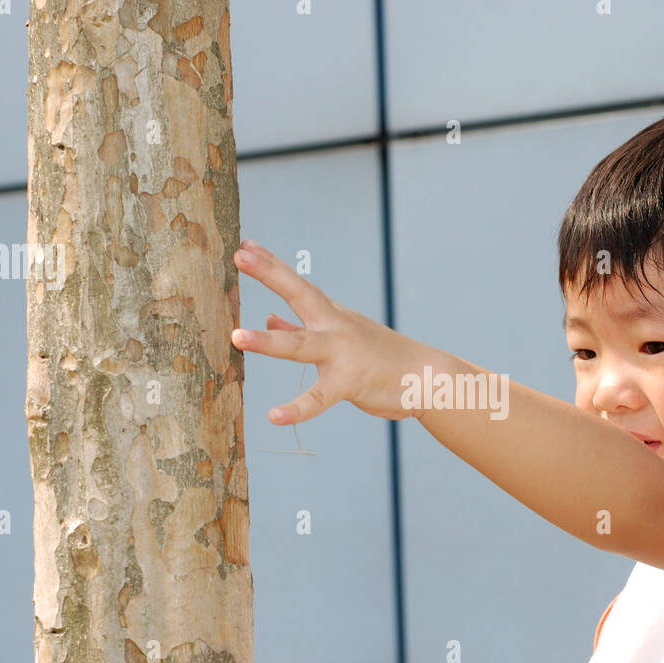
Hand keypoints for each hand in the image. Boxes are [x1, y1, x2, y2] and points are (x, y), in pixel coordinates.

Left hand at [230, 240, 436, 424]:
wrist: (426, 377)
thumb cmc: (382, 357)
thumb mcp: (342, 335)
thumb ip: (300, 328)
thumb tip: (270, 317)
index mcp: (331, 316)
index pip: (297, 284)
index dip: (270, 265)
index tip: (244, 245)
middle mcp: (335, 327)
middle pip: (300, 295)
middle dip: (270, 274)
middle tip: (240, 255)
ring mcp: (343, 354)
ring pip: (301, 345)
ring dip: (269, 341)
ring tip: (237, 338)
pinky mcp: (351, 383)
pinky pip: (320, 398)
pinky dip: (297, 409)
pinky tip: (274, 417)